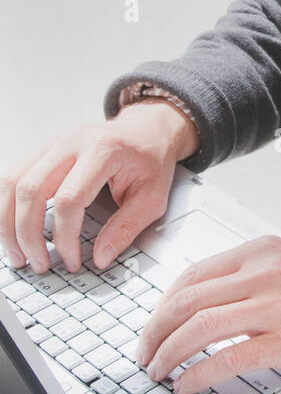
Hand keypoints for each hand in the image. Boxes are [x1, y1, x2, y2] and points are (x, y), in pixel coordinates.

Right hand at [0, 100, 198, 275]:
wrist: (147, 130)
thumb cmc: (150, 160)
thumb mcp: (152, 197)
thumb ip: (126, 227)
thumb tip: (100, 257)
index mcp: (103, 151)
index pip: (70, 199)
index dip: (65, 236)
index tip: (73, 260)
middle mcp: (72, 142)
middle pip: (31, 190)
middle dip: (27, 234)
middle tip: (38, 263)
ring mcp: (54, 143)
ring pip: (12, 181)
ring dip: (8, 222)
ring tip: (17, 253)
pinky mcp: (44, 150)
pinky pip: (13, 176)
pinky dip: (7, 205)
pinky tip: (13, 228)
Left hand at [135, 236, 280, 393]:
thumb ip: (255, 274)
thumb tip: (213, 300)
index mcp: (261, 251)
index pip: (192, 275)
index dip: (162, 304)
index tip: (154, 325)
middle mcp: (263, 272)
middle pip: (186, 301)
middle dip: (154, 332)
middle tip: (144, 354)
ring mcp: (275, 305)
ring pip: (199, 328)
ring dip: (168, 353)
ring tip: (158, 372)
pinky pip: (228, 358)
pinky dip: (198, 373)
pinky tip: (188, 384)